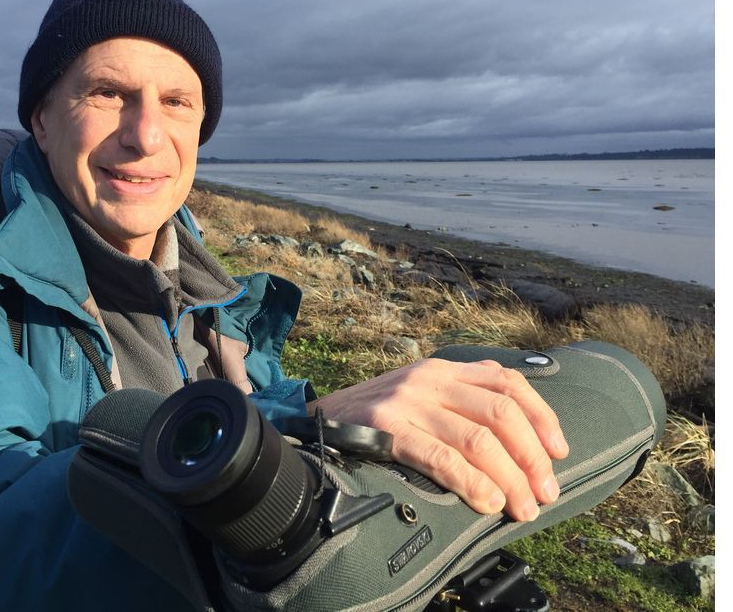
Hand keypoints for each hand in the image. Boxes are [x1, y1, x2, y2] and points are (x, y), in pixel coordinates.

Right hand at [307, 358, 569, 521]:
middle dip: (532, 457)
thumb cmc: (376, 417)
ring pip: (479, 439)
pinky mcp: (387, 428)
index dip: (543, 417)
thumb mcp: (420, 394)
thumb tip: (520, 437)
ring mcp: (408, 401)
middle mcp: (429, 378)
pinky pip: (441, 458)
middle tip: (545, 492)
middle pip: (502, 412)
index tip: (561, 452)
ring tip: (521, 508)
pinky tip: (486, 502)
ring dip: (510, 479)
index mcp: (443, 368)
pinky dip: (471, 483)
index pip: (508, 381)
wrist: (315, 421)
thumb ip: (461, 401)